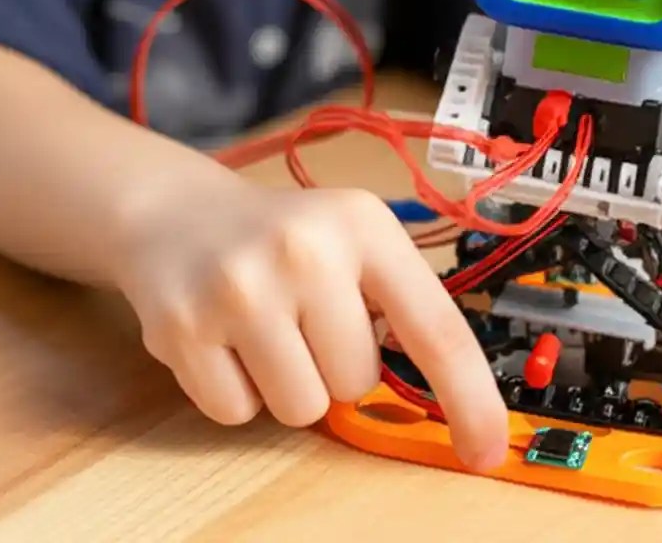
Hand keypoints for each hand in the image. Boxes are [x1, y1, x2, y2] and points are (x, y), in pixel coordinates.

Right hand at [115, 179, 508, 469]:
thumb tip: (451, 398)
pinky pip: (238, 413)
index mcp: (362, 225)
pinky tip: (224, 340)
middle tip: (303, 320)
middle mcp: (303, 249)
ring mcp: (237, 289)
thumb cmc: (283, 241)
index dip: (469, 398)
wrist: (175, 214)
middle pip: (357, 382)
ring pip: (302, 408)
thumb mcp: (353, 240)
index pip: (433, 329)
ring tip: (264, 331)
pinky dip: (236, 392)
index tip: (486, 448)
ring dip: (288, 385)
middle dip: (336, 367)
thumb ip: (400, 304)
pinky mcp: (182, 328)